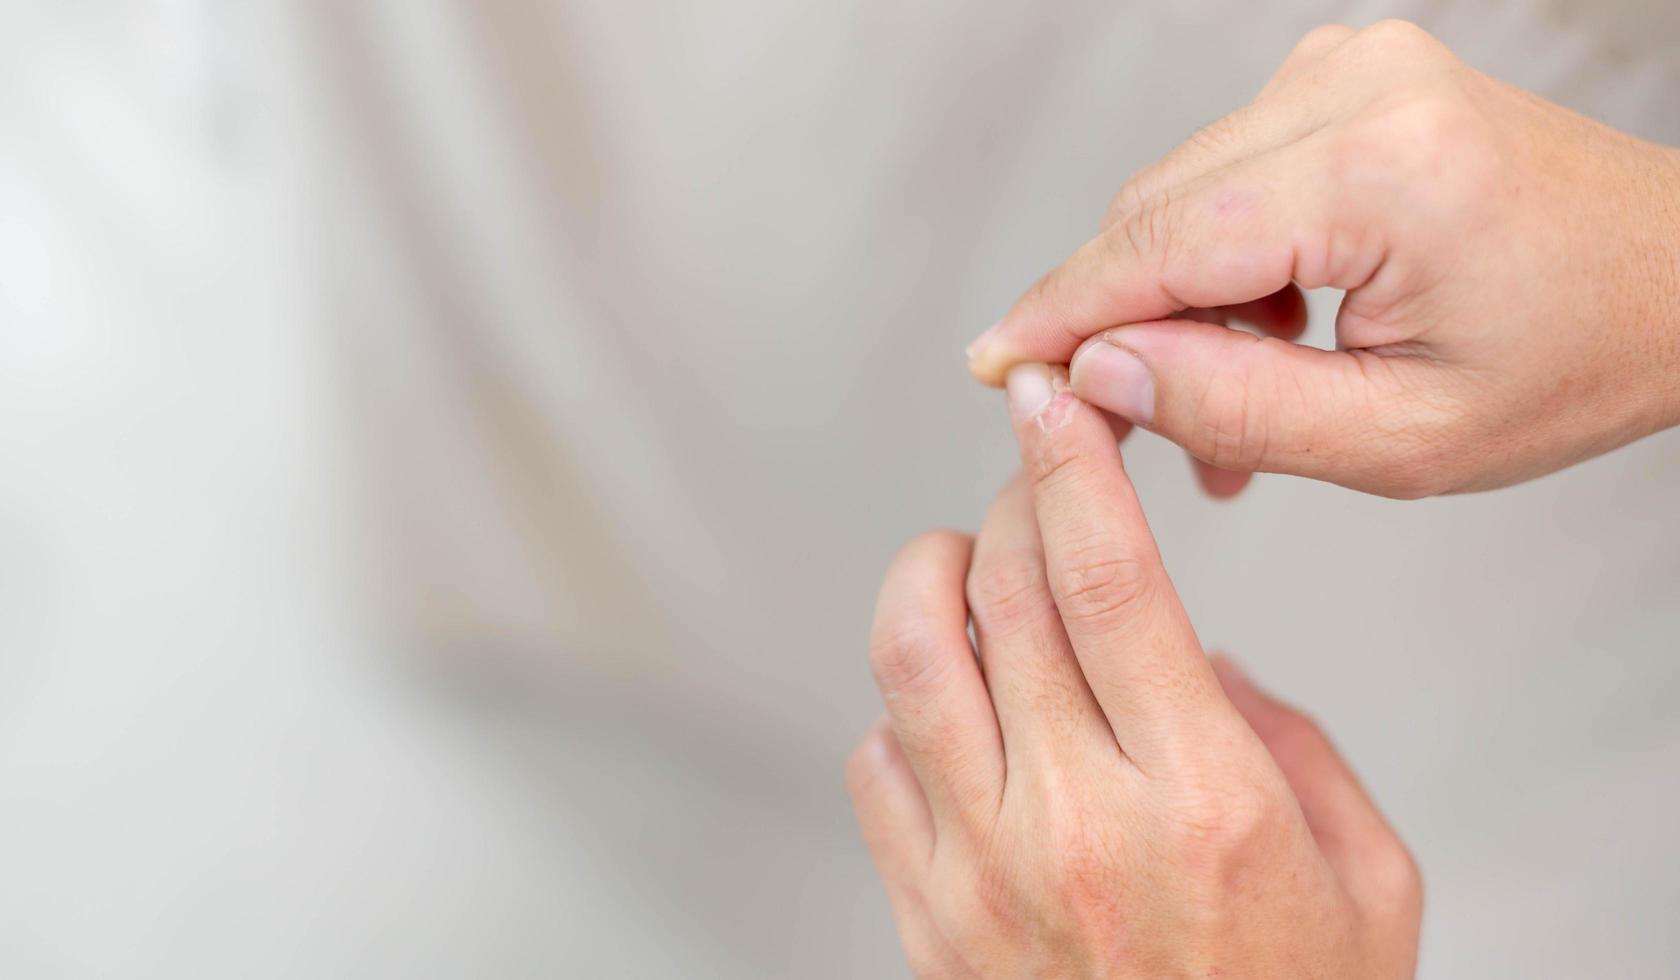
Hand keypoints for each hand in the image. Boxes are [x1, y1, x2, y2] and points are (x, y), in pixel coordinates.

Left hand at [847, 366, 1419, 976]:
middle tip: (1030, 482)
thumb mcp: (1364, 876)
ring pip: (908, 658)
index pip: (1108, 579)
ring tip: (961, 566)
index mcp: (1201, 795)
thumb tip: (1192, 655)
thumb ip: (1290, 742)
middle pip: (998, 592)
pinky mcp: (923, 915)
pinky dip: (904, 709)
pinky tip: (954, 714)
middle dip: (1008, 502)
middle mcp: (1076, 819)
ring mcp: (980, 868)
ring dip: (926, 579)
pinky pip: (874, 762)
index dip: (1071, 467)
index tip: (1053, 402)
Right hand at [966, 20, 1679, 497]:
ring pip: (1183, 194)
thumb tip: (1094, 373)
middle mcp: (1359, 86)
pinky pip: (1228, 172)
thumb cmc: (1577, 360)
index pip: (1160, 244)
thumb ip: (1233, 408)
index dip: (1060, 314)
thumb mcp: (1403, 439)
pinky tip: (1264, 335)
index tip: (993, 368)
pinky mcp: (1349, 78)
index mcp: (1382, 169)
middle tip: (1129, 427)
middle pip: (1156, 209)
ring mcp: (1353, 68)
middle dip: (1122, 325)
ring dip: (1176, 303)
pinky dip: (1221, 261)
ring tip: (1223, 409)